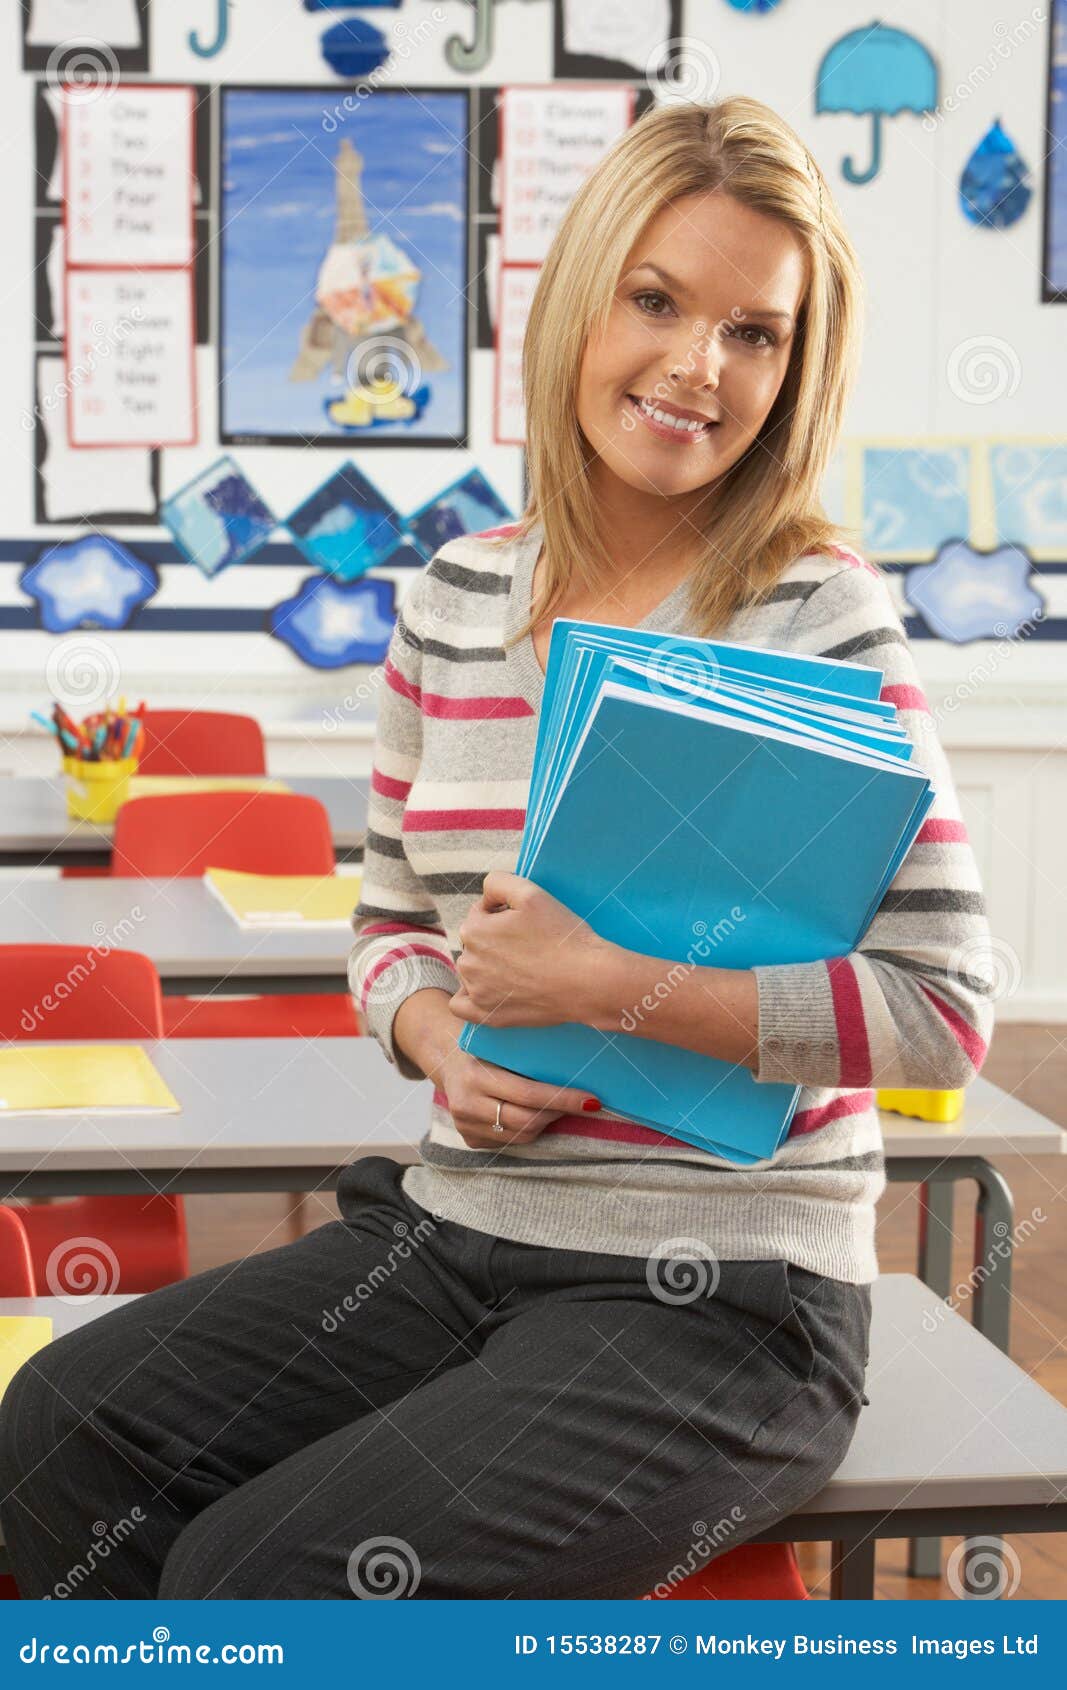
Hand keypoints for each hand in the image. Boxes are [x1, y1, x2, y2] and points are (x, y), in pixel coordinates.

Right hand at [437, 1040, 599, 1148]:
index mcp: (474, 1076)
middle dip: (559, 1113)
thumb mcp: (500, 1043)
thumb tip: (580, 1066)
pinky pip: (510, 1142)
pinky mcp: (469, 1139)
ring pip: (521, 1136)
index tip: (592, 1100)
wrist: (446, 1058)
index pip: (528, 1095)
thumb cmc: (484, 1045)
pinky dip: (528, 1130)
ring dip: (546, 1123)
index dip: (564, 1100)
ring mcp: (465, 1126)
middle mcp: (466, 1103)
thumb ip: (528, 1056)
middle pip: (526, 1121)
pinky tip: (534, 1114)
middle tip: (582, 1103)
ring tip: (558, 1106)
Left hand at [449, 870, 612, 1029]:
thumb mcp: (531, 892)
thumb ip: (497, 882)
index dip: (503, 914)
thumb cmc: (562, 936)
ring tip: (522, 968)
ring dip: (487, 965)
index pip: (480, 914)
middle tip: (528, 945)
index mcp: (473, 930)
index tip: (526, 923)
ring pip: (472, 970)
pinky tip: (489, 990)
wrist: (588, 981)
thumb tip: (486, 898)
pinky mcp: (488, 1016)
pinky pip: (461, 1006)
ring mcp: (477, 992)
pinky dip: (470, 997)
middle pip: (476, 943)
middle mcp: (468, 962)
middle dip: (494, 939)